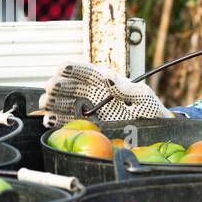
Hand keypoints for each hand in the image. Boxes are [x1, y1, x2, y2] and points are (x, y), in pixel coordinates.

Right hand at [40, 62, 173, 123]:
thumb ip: (126, 87)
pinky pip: (70, 122)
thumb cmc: (151, 110)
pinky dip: (59, 121)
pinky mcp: (88, 126)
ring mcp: (90, 111)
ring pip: (66, 103)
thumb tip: (107, 75)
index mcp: (106, 83)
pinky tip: (50, 120)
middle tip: (50, 87)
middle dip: (58, 85)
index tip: (62, 67)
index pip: (87, 72)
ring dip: (54, 103)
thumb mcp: (142, 96)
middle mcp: (94, 95)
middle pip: (71, 87)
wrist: (155, 133)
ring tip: (45, 104)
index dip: (74, 68)